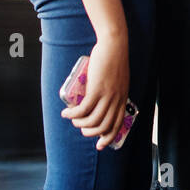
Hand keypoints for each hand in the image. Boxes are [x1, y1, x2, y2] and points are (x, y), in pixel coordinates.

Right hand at [62, 31, 129, 149]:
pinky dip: (73, 115)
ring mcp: (107, 96)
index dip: (108, 138)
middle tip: (81, 128)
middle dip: (89, 133)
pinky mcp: (96, 90)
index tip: (99, 145)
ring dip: (79, 124)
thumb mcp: (119, 78)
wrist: (114, 44)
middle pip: (103, 127)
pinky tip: (66, 113)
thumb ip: (115, 89)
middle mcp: (116, 100)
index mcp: (123, 99)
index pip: (117, 125)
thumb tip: (103, 98)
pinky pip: (83, 110)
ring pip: (92, 121)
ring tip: (72, 119)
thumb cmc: (115, 58)